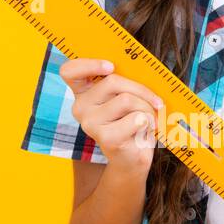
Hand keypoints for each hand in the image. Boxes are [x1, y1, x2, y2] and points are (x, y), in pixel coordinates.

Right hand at [59, 57, 162, 171]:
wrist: (131, 159)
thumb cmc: (131, 123)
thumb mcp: (125, 97)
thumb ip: (124, 83)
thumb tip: (142, 67)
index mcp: (83, 92)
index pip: (69, 71)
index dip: (88, 64)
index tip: (110, 67)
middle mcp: (80, 107)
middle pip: (113, 81)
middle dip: (141, 90)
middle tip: (154, 102)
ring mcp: (90, 124)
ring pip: (127, 99)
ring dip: (147, 108)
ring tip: (146, 120)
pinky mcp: (106, 138)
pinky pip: (136, 118)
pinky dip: (149, 122)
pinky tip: (143, 132)